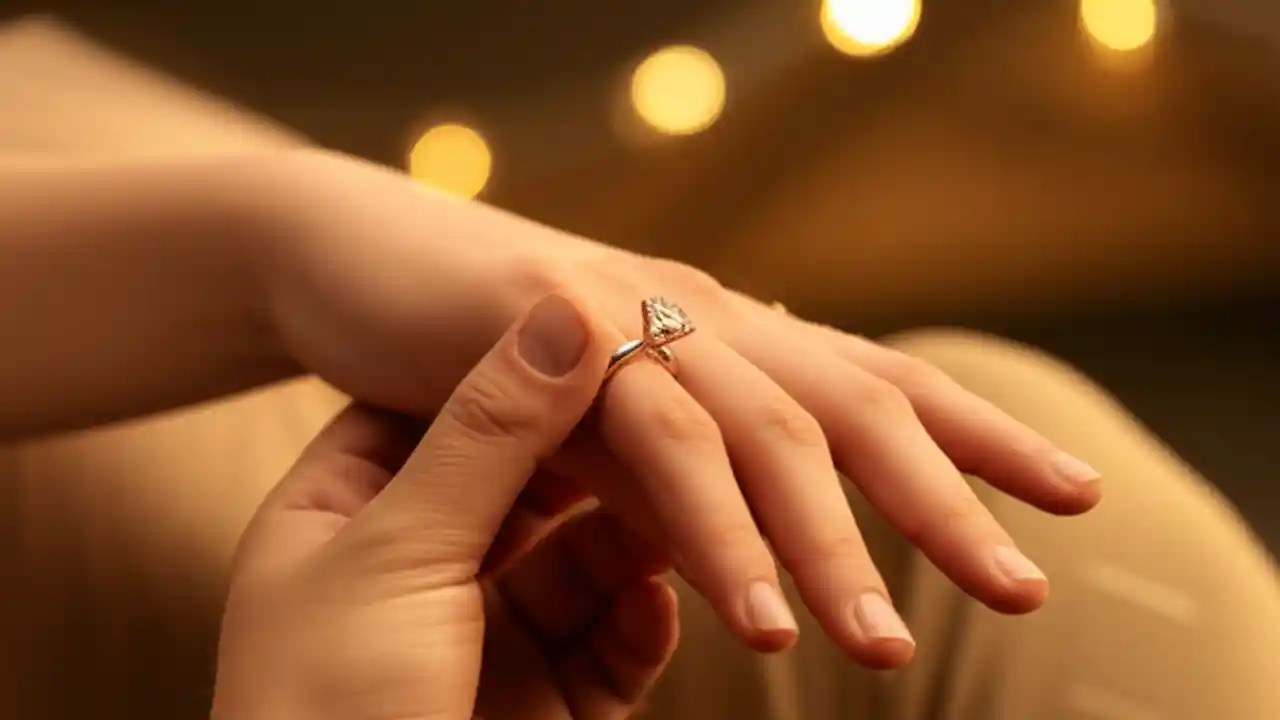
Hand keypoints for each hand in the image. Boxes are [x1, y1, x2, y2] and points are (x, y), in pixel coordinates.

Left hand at [213, 296, 676, 719]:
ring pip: (590, 550)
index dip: (532, 365)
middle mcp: (416, 563)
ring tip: (697, 513)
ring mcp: (485, 630)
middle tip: (683, 414)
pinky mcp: (547, 697)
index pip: (449, 399)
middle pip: (537, 474)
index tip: (613, 330)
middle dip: (607, 455)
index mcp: (344, 508)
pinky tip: (667, 599)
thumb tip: (569, 302)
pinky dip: (650, 613)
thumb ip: (491, 433)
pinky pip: (619, 632)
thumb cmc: (328, 713)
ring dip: (645, 532)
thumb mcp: (399, 554)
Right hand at [249, 149, 1102, 666]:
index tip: (1070, 495)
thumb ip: (684, 463)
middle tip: (1025, 588)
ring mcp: (639, 322)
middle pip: (857, 410)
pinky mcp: (562, 337)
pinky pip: (658, 447)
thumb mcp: (607, 412)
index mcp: (731, 334)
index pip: (878, 383)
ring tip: (886, 649)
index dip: (980, 437)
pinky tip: (752, 616)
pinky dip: (712, 536)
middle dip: (946, 502)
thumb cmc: (490, 348)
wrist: (362, 259)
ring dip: (831, 548)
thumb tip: (751, 536)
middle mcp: (705, 319)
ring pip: (768, 437)